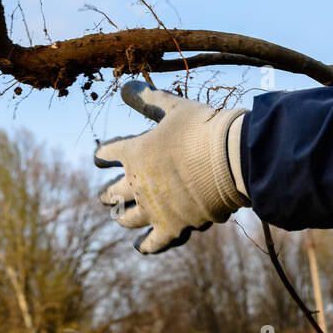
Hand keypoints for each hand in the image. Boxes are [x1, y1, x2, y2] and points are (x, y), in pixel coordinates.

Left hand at [94, 80, 248, 253]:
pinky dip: (145, 245)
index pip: (106, 154)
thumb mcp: (174, 107)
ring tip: (120, 217)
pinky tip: (139, 246)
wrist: (231, 158)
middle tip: (106, 196)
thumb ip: (148, 99)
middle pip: (112, 193)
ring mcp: (153, 208)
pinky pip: (153, 243)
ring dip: (122, 217)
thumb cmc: (203, 128)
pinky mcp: (172, 227)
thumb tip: (125, 85)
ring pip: (127, 219)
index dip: (103, 155)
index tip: (101, 157)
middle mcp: (137, 183)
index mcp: (133, 153)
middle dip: (108, 193)